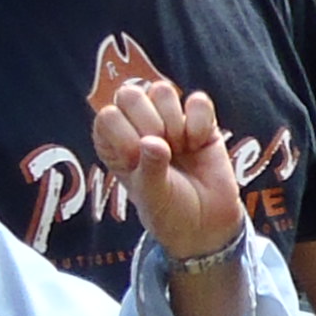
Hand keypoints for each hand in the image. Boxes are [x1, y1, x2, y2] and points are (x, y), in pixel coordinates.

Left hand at [93, 31, 250, 260]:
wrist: (208, 224)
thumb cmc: (170, 211)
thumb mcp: (151, 195)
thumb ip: (149, 168)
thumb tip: (153, 141)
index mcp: (114, 142)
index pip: (108, 115)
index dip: (125, 136)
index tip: (139, 161)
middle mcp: (138, 125)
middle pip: (131, 93)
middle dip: (149, 122)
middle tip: (164, 151)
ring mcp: (169, 119)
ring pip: (163, 91)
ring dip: (174, 122)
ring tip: (181, 148)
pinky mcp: (200, 120)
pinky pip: (198, 101)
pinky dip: (200, 123)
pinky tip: (199, 143)